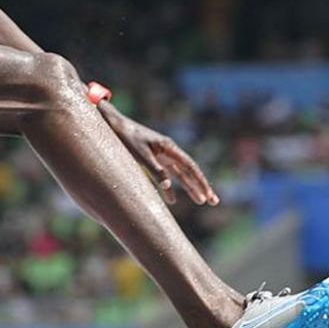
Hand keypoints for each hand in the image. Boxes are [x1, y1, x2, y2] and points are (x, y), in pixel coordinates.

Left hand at [102, 103, 219, 205]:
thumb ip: (155, 170)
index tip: (208, 194)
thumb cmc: (127, 138)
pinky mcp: (153, 160)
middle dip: (202, 186)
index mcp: (169, 147)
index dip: (201, 181)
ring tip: (201, 201)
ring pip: (180, 175)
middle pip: (190, 171)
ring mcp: (162, 156)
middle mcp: (169, 151)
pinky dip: (169, 188)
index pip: (190, 167)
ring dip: (190, 188)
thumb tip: (168, 187)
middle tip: (213, 202)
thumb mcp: (141, 155)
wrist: (115, 126)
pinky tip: (172, 201)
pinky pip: (166, 176)